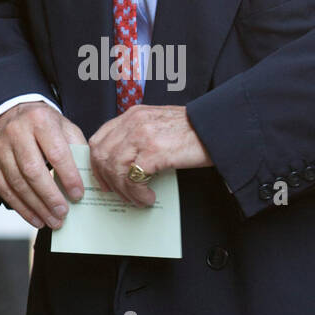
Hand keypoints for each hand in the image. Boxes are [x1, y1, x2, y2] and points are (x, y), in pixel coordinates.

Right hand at [0, 102, 86, 230]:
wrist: (12, 113)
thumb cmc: (43, 124)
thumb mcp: (64, 126)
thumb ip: (77, 149)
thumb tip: (87, 179)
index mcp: (40, 120)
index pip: (56, 153)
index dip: (68, 176)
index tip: (78, 194)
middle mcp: (16, 132)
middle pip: (33, 170)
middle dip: (50, 196)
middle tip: (63, 213)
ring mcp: (0, 148)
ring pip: (18, 183)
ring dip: (37, 207)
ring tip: (53, 220)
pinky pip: (5, 190)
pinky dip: (21, 208)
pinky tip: (36, 218)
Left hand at [88, 105, 211, 205]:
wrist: (218, 128)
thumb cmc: (193, 130)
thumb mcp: (159, 124)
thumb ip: (138, 136)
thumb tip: (124, 162)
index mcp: (133, 115)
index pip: (100, 138)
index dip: (97, 163)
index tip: (103, 179)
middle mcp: (134, 122)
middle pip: (102, 155)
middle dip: (106, 179)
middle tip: (118, 193)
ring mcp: (143, 135)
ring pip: (114, 168)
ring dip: (123, 190)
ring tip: (137, 199)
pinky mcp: (154, 151)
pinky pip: (133, 179)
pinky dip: (137, 194)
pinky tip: (148, 198)